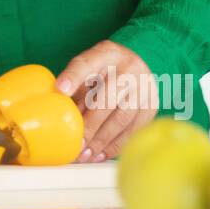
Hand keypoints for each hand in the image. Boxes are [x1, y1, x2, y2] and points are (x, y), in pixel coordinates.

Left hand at [55, 39, 158, 161]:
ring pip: (122, 118)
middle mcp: (128, 68)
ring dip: (101, 140)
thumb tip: (57, 113)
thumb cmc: (106, 70)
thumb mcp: (90, 67)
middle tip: (75, 143)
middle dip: (89, 125)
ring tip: (85, 155)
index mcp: (106, 54)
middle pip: (106, 98)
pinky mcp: (151, 106)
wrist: (141, 62)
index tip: (60, 89)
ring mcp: (143, 87)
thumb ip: (76, 86)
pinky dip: (116, 145)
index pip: (86, 64)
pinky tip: (101, 154)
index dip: (73, 77)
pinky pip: (134, 129)